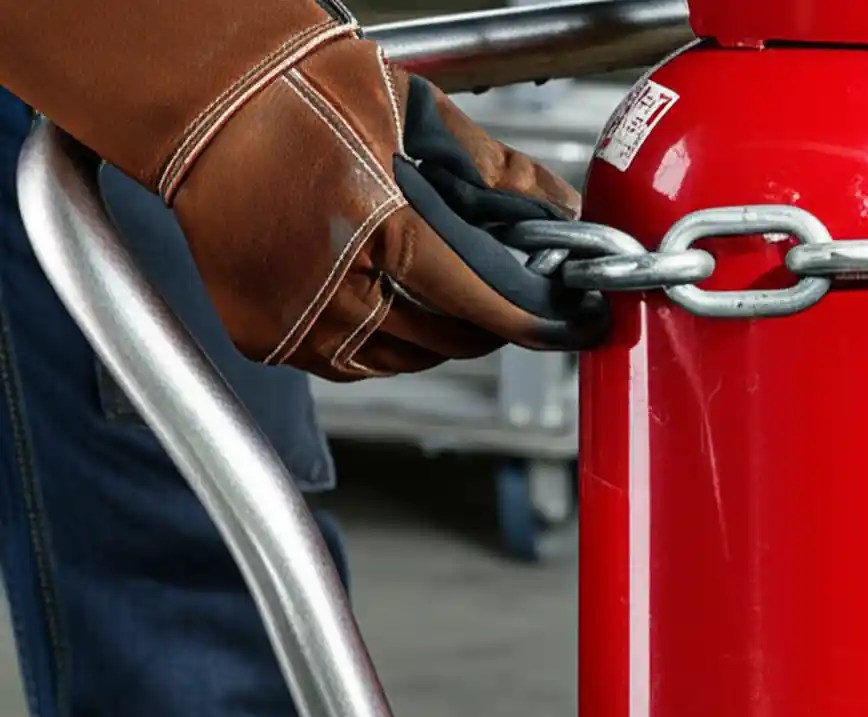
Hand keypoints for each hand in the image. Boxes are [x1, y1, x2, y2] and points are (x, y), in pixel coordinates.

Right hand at [0, 2, 606, 381]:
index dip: (527, 318)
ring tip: (452, 296)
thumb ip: (497, 174)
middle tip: (506, 296)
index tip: (559, 323)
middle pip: (446, 339)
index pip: (477, 300)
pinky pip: (351, 364)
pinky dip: (386, 344)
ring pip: (403, 360)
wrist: (201, 102)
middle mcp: (332, 289)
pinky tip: (397, 307)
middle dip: (488, 321)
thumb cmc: (299, 94)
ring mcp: (294, 322)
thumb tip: (559, 210)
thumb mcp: (418, 118)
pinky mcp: (265, 338)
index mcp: (377, 229)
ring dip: (440, 337)